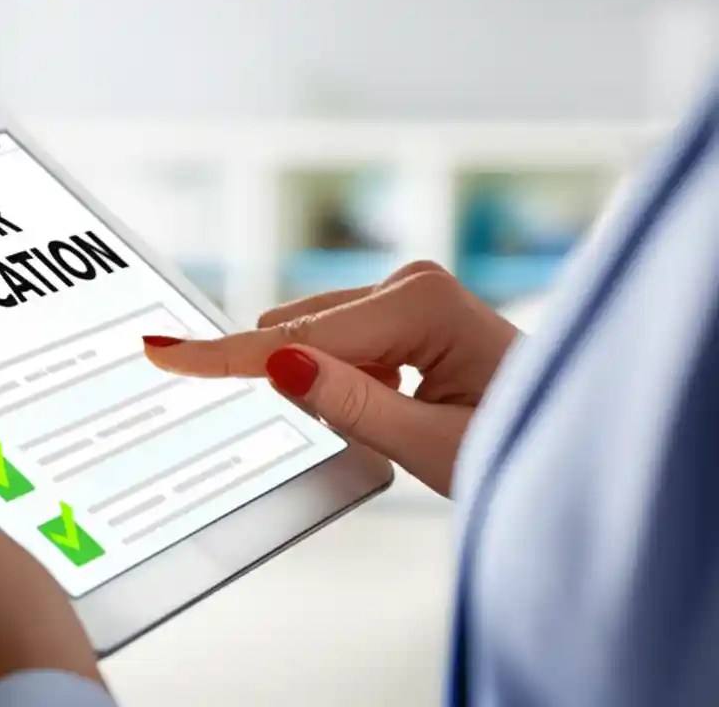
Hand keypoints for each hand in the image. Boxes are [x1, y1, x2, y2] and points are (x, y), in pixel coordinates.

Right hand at [144, 261, 517, 495]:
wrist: (568, 445)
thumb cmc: (516, 446)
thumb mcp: (430, 445)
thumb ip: (347, 404)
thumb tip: (277, 362)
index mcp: (419, 303)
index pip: (294, 341)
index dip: (222, 357)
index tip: (161, 352)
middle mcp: (409, 282)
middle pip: (296, 332)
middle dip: (308, 383)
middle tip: (380, 426)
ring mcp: (405, 291)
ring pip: (311, 339)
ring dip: (332, 384)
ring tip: (405, 417)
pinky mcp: (402, 307)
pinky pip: (335, 343)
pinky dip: (347, 379)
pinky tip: (403, 401)